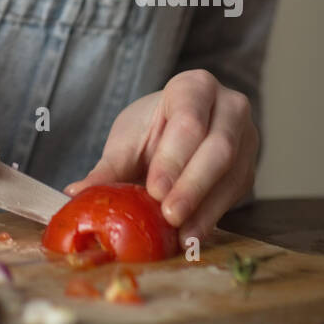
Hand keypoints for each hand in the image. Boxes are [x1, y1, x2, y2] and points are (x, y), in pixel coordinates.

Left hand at [62, 69, 257, 243]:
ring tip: (180, 235)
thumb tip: (75, 192)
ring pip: (231, 174)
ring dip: (205, 208)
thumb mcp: (127, 141)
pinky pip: (234, 195)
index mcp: (194, 86)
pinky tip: (192, 237)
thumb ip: (108, 168)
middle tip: (168, 215)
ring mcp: (245, 138)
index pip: (189, 121)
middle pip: (217, 148)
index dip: (173, 158)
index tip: (154, 190)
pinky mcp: (248, 170)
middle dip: (192, 185)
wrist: (178, 131)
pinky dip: (212, 218)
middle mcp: (229, 106)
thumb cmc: (151, 129)